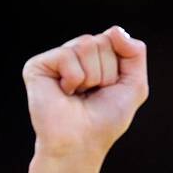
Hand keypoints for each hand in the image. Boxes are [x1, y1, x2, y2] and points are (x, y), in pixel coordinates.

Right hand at [22, 26, 148, 162]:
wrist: (82, 142)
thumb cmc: (105, 119)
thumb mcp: (134, 86)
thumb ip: (135, 54)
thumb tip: (115, 30)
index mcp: (96, 58)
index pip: (115, 39)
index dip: (120, 67)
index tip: (110, 88)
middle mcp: (75, 54)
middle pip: (102, 41)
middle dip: (106, 72)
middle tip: (93, 93)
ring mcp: (56, 59)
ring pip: (86, 45)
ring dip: (92, 76)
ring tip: (80, 93)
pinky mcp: (38, 65)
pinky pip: (67, 55)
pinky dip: (74, 78)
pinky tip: (65, 92)